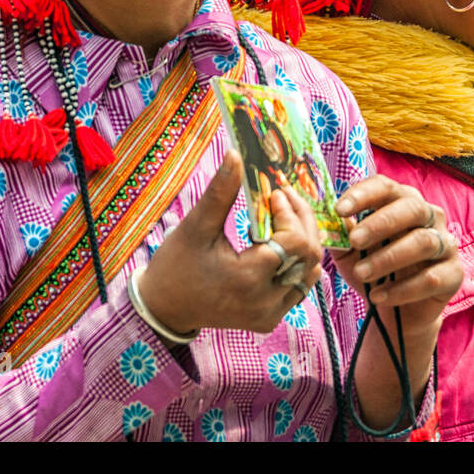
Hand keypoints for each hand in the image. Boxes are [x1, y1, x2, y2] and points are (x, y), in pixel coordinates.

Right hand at [138, 149, 322, 336]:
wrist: (163, 308)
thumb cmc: (176, 265)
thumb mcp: (195, 226)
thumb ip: (221, 192)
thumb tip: (236, 154)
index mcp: (248, 278)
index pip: (295, 241)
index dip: (290, 213)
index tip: (274, 195)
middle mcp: (265, 301)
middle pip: (309, 255)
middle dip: (302, 222)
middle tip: (285, 200)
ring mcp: (269, 314)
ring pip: (310, 272)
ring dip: (303, 243)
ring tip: (283, 221)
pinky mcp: (269, 320)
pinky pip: (299, 287)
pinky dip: (297, 265)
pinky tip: (278, 246)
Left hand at [331, 175, 462, 338]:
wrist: (399, 313)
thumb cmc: (375, 272)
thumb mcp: (351, 254)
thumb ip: (341, 236)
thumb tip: (325, 221)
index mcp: (402, 202)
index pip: (386, 187)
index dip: (363, 195)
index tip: (339, 210)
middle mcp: (429, 217)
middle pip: (411, 208)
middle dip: (381, 223)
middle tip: (355, 241)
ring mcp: (446, 244)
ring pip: (423, 242)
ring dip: (389, 257)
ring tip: (362, 273)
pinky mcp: (454, 273)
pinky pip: (431, 277)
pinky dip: (402, 288)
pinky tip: (378, 296)